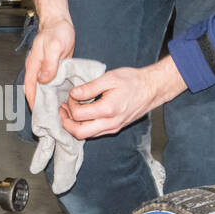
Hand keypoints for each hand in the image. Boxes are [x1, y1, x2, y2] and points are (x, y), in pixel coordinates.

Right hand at [23, 17, 74, 109]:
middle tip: (49, 119)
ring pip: (44, 90)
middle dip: (40, 105)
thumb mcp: (54, 46)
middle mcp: (38, 70)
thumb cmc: (56, 32)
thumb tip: (44, 80)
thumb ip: (49, 64)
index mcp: (34, 66)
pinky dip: (56, 94)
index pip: (30, 88)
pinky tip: (63, 101)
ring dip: (49, 101)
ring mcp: (46, 71)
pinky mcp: (54, 70)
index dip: (33, 102)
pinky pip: (53, 85)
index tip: (38, 114)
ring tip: (57, 114)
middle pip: (35, 92)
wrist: (60, 22)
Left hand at [60, 58, 186, 139]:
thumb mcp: (110, 78)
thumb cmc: (132, 81)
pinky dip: (84, 126)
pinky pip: (94, 133)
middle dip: (66, 122)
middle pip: (79, 133)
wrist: (151, 89)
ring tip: (69, 110)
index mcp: (108, 110)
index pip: (78, 115)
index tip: (72, 94)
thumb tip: (73, 94)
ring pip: (86, 136)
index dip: (70, 104)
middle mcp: (110, 123)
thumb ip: (90, 87)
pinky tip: (82, 115)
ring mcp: (113, 128)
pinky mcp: (115, 128)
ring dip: (74, 125)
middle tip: (62, 109)